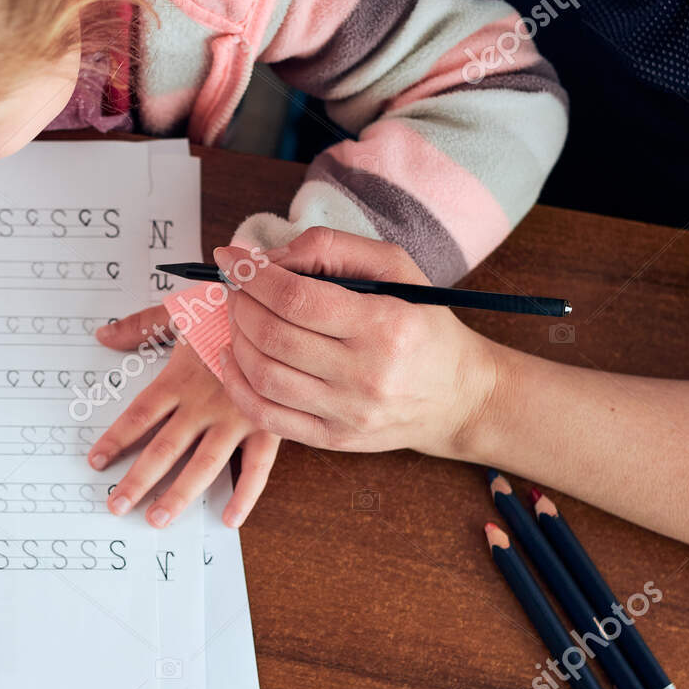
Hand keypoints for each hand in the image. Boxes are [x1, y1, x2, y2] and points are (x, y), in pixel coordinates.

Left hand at [89, 311, 279, 526]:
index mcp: (180, 378)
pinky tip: (229, 519)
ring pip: (203, 465)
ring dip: (179, 495)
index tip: (96, 462)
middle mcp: (204, 403)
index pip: (139, 415)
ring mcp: (237, 417)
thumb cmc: (231, 307)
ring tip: (156, 520)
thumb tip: (103, 334)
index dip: (116, 439)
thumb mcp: (181, 310)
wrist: (281, 306)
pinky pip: (257, 467)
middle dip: (138, 480)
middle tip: (116, 506)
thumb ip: (140, 326)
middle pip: (164, 448)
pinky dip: (245, 494)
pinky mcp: (268, 424)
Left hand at [217, 228, 498, 458]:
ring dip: (235, 338)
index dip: (252, 275)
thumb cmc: (423, 323)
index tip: (230, 258)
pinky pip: (266, 416)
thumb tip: (268, 258)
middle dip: (239, 303)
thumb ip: (332, 249)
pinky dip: (237, 385)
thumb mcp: (397, 267)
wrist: (458, 396)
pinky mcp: (333, 439)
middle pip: (272, 335)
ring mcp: (347, 412)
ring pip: (263, 375)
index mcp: (384, 325)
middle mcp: (365, 374)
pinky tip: (234, 357)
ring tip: (237, 316)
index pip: (296, 298)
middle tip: (235, 286)